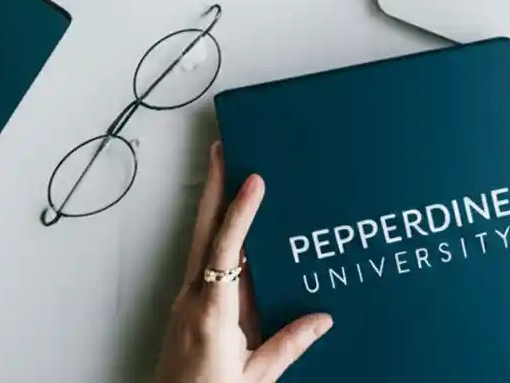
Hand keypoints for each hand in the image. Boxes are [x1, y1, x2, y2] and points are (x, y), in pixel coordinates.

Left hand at [155, 142, 332, 382]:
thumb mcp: (257, 378)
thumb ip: (289, 344)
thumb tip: (322, 317)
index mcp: (212, 313)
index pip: (226, 251)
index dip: (241, 213)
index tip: (253, 180)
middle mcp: (193, 300)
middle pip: (204, 232)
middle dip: (214, 188)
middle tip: (222, 150)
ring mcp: (187, 302)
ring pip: (202, 244)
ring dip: (214, 209)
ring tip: (228, 175)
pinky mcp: (189, 310)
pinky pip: (205, 264)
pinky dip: (217, 237)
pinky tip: (232, 230)